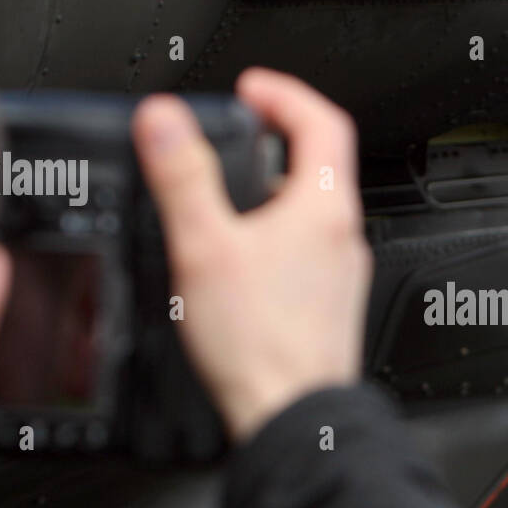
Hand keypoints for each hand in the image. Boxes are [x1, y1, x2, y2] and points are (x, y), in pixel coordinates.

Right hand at [132, 68, 371, 439]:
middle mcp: (343, 239)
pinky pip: (303, 255)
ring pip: (308, 214)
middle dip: (271, 144)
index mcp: (324, 209)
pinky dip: (272, 240)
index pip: (323, 121)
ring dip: (269, 195)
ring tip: (222, 202)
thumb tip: (164, 119)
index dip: (285, 94)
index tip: (251, 90)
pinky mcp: (326, 308)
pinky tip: (235, 266)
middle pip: (317, 166)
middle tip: (231, 138)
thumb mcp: (205, 248)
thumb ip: (182, 178)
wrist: (292, 417)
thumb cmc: (261, 345)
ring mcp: (339, 276)